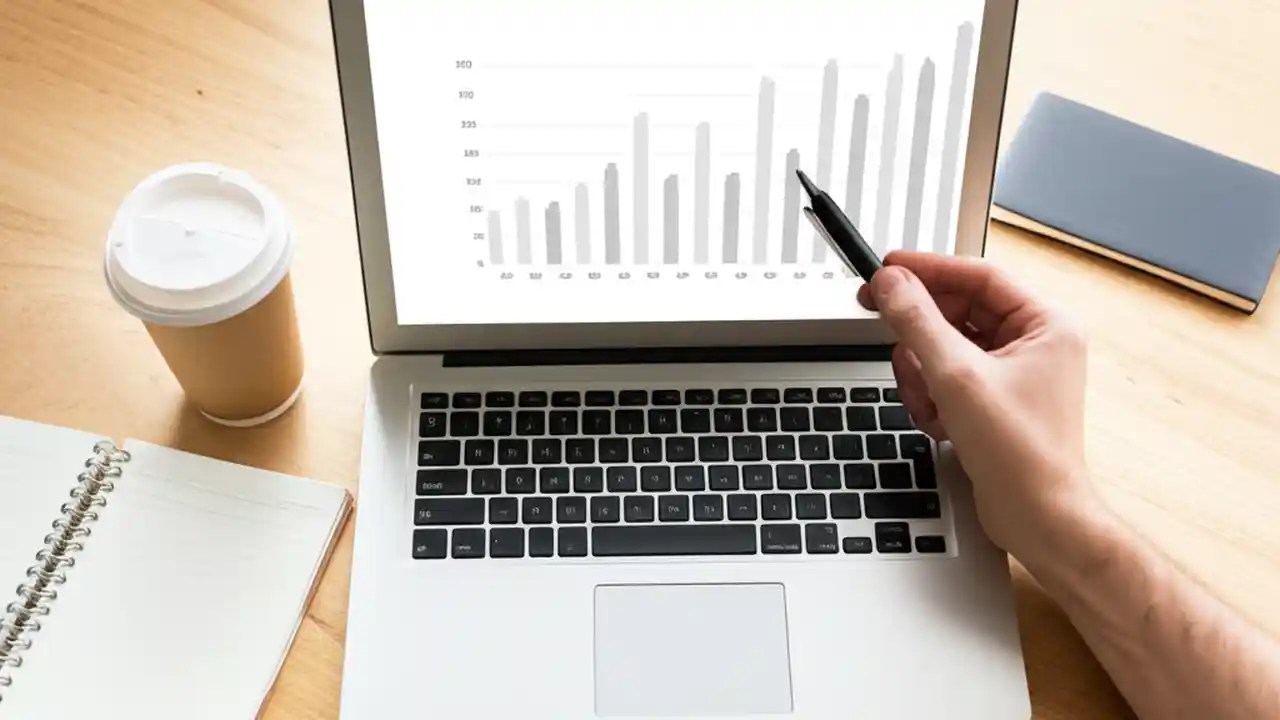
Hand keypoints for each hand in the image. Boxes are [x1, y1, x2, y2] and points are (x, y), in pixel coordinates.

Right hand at [857, 251, 1092, 562]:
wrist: (1037, 519)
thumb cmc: (1023, 457)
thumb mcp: (957, 377)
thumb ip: (918, 322)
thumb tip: (891, 285)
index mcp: (1046, 325)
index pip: (977, 276)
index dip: (928, 269)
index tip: (888, 268)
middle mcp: (1034, 344)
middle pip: (956, 313)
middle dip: (920, 336)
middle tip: (886, 329)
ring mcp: (1013, 374)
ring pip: (944, 347)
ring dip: (923, 371)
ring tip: (928, 398)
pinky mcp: (993, 401)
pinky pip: (946, 378)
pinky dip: (932, 396)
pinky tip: (939, 421)